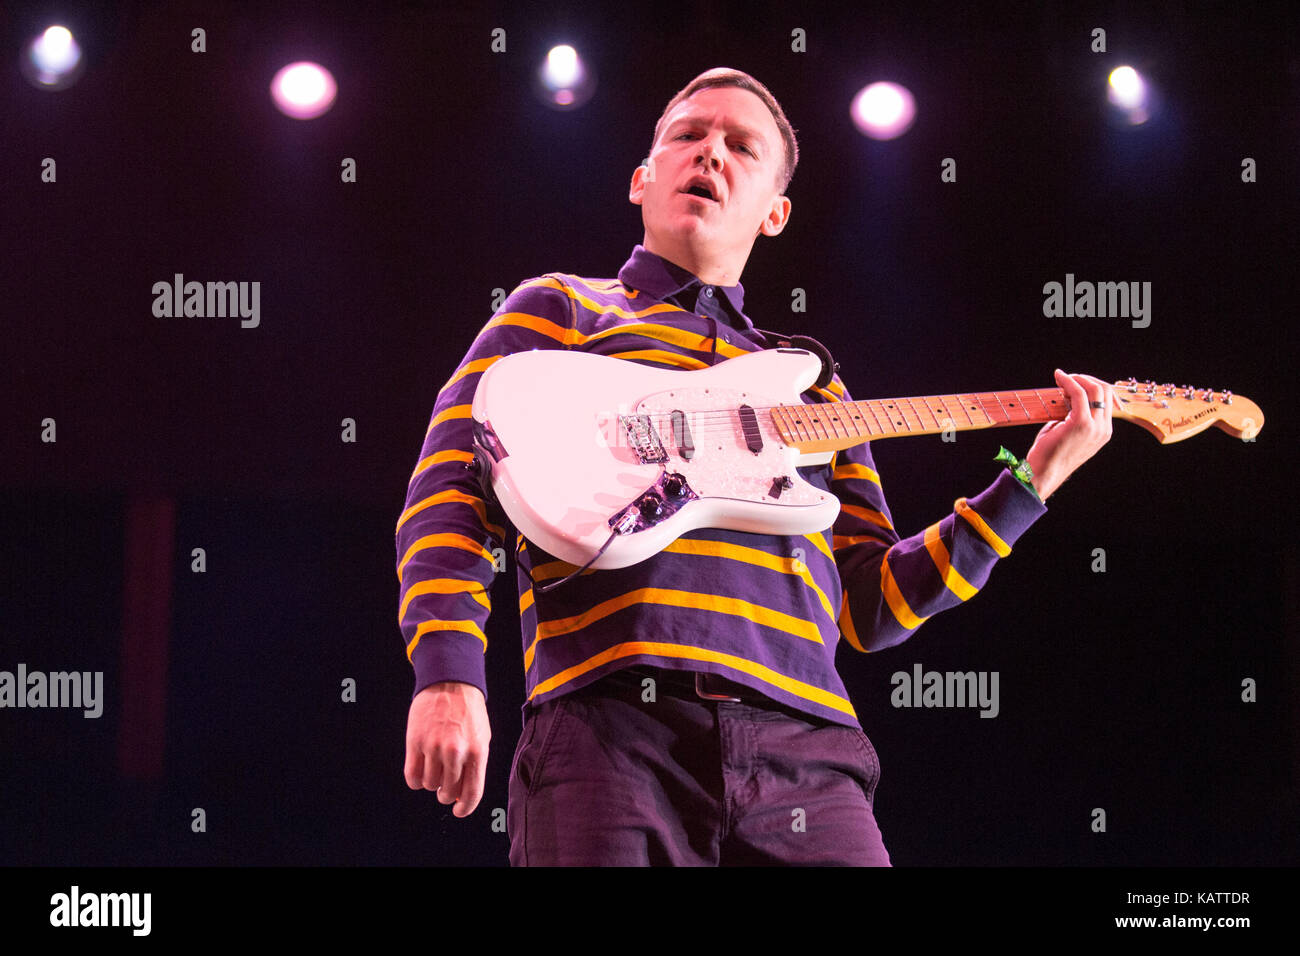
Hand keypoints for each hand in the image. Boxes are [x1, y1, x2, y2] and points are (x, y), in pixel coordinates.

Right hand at [404, 681, 490, 816]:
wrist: (450, 683)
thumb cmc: (468, 712)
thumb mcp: (482, 738)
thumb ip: (475, 766)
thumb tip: (464, 795)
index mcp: (477, 752)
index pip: (472, 793)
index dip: (465, 808)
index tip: (458, 811)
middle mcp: (456, 752)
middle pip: (448, 792)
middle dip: (446, 793)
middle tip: (445, 785)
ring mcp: (434, 747)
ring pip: (429, 785)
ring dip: (431, 782)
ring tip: (434, 768)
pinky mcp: (415, 742)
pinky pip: (412, 776)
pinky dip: (415, 780)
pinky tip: (420, 771)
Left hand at [1023, 370, 1118, 499]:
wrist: (1042, 474)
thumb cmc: (1049, 454)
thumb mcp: (1066, 431)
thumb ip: (1073, 414)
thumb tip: (1068, 393)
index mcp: (1103, 432)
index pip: (1107, 400)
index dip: (1091, 385)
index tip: (1073, 382)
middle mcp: (1104, 429)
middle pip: (1105, 391)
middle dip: (1086, 379)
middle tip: (1067, 377)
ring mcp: (1095, 427)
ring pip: (1095, 389)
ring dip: (1077, 379)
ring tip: (1061, 378)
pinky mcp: (1081, 424)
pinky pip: (1079, 394)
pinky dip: (1069, 382)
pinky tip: (1059, 378)